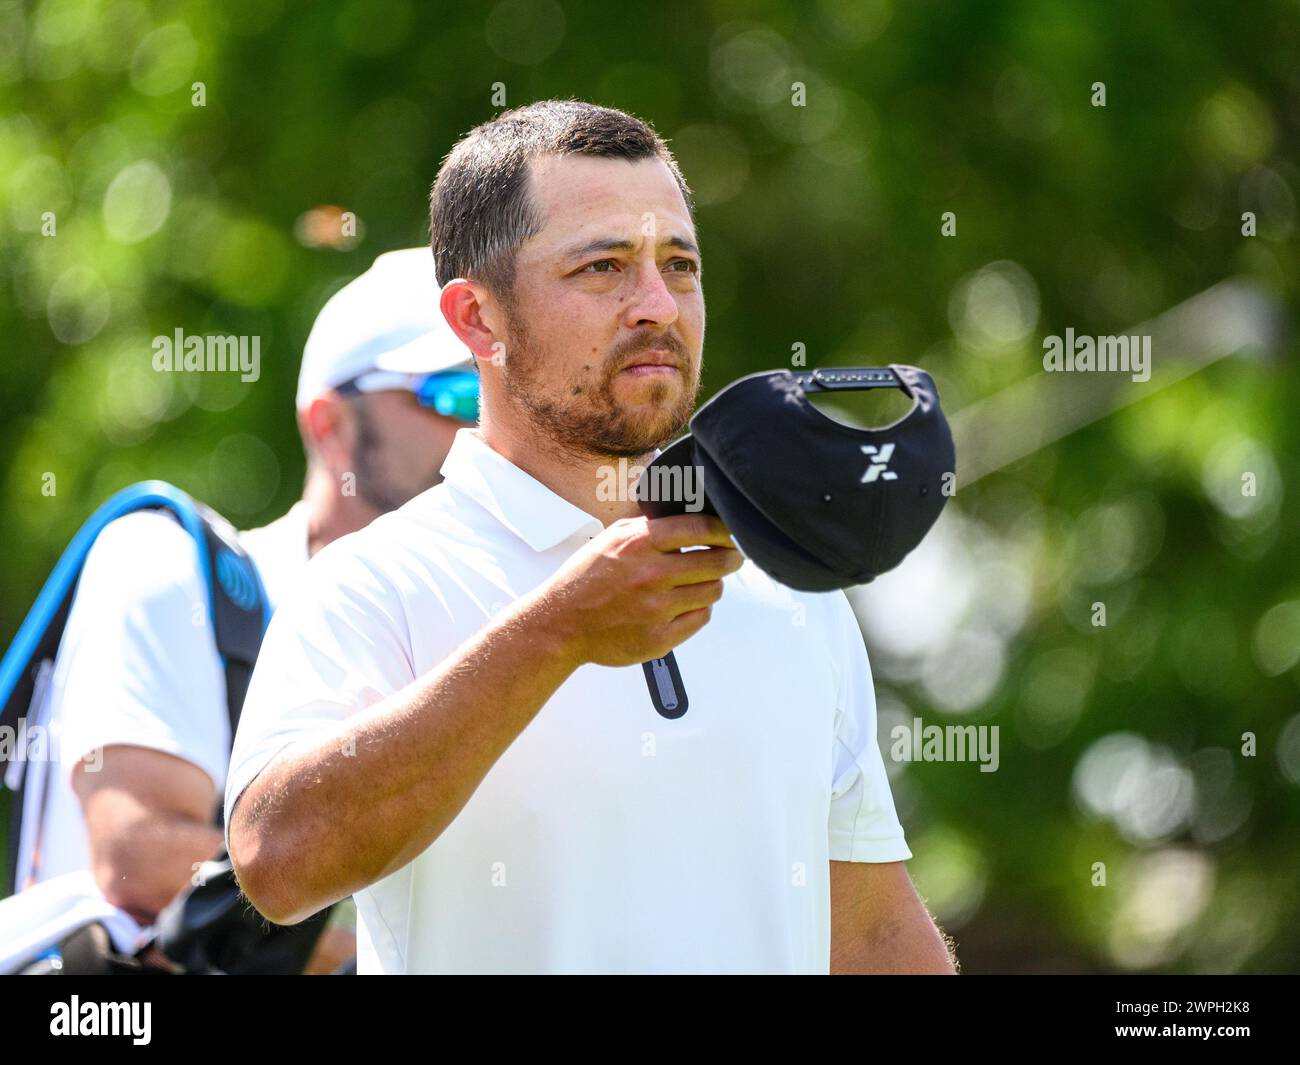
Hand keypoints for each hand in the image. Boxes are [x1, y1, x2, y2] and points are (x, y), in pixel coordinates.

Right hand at [528, 514, 742, 666]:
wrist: (561, 624)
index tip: (730, 532)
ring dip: (713, 584)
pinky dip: (699, 609)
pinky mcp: (660, 637)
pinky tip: (686, 603)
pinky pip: (700, 618)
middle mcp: (651, 575)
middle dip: (730, 557)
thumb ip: (647, 524)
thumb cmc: (585, 579)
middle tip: (731, 557)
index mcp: (639, 544)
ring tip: (702, 581)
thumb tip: (683, 509)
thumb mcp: (611, 537)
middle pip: (717, 562)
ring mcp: (657, 608)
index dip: (724, 529)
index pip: (701, 528)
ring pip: (712, 591)